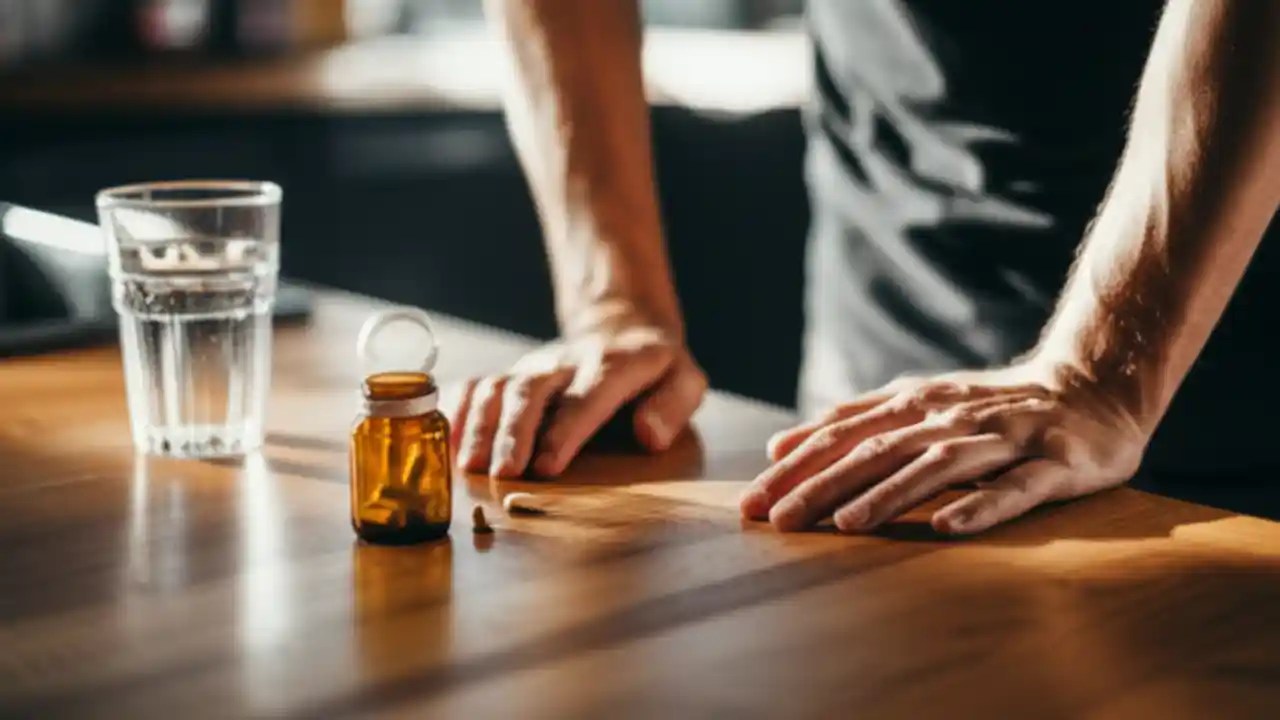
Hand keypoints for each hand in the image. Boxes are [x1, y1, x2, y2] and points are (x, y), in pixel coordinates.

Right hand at [451, 321, 706, 477]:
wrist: (621, 324)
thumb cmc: (657, 370)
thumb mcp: (686, 380)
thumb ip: (673, 406)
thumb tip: (648, 434)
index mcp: (617, 366)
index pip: (587, 397)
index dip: (566, 430)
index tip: (548, 466)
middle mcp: (569, 363)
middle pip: (532, 391)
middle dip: (514, 432)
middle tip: (502, 474)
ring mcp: (536, 365)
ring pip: (499, 387)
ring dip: (481, 426)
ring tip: (469, 467)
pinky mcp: (515, 373)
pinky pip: (478, 385)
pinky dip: (459, 410)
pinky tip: (448, 442)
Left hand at [739, 363, 1148, 535]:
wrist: (1094, 386)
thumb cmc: (994, 405)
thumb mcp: (917, 404)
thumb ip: (853, 421)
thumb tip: (781, 444)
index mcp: (915, 404)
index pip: (842, 434)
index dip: (795, 466)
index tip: (752, 500)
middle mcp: (950, 417)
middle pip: (877, 450)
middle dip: (822, 485)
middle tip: (777, 520)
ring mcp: (1002, 439)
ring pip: (936, 467)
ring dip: (888, 495)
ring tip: (846, 525)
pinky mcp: (1052, 464)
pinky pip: (1013, 489)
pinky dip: (979, 506)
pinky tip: (946, 528)